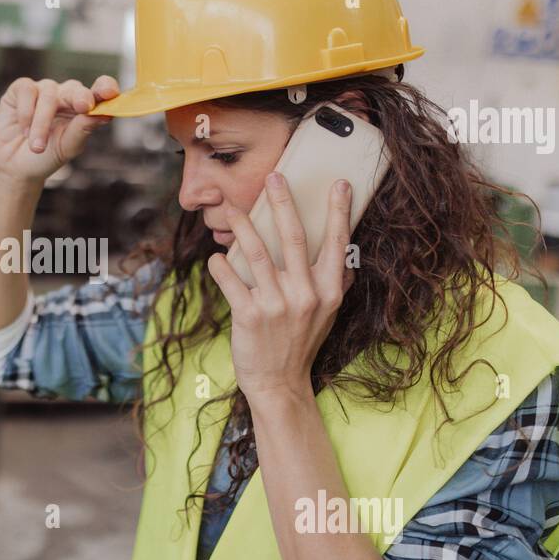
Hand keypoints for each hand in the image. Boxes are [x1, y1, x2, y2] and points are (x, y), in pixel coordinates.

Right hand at [0, 76, 118, 184]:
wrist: (15, 167)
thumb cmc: (45, 157)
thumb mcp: (67, 147)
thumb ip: (83, 129)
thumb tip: (104, 114)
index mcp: (82, 108)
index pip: (98, 91)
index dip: (105, 88)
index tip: (111, 93)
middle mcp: (64, 96)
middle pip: (76, 89)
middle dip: (80, 98)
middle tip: (83, 107)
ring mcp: (43, 91)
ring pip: (49, 94)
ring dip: (42, 123)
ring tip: (37, 147)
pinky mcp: (21, 89)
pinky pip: (27, 90)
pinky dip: (26, 112)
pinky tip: (23, 130)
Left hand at [207, 172, 355, 398]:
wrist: (280, 383)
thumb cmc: (302, 342)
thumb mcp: (327, 313)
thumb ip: (333, 282)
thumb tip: (342, 251)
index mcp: (329, 291)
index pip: (336, 243)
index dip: (338, 212)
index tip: (339, 184)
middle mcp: (306, 295)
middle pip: (292, 238)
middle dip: (283, 203)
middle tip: (274, 177)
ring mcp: (277, 305)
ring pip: (255, 253)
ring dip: (242, 226)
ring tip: (232, 209)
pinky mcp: (249, 315)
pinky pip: (229, 280)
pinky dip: (220, 265)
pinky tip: (216, 257)